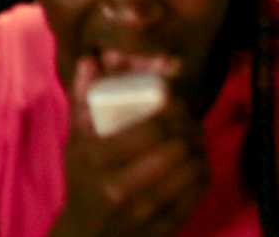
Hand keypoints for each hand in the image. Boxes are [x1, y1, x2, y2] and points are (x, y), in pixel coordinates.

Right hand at [54, 57, 209, 236]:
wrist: (87, 235)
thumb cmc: (82, 181)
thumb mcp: (76, 142)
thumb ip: (83, 100)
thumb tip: (91, 60)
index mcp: (97, 160)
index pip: (150, 128)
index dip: (171, 109)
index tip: (173, 98)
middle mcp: (122, 188)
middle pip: (176, 148)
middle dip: (189, 126)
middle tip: (189, 115)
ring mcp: (147, 211)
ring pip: (192, 170)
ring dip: (200, 147)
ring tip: (195, 135)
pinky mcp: (166, 227)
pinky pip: (197, 193)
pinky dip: (203, 171)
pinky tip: (197, 161)